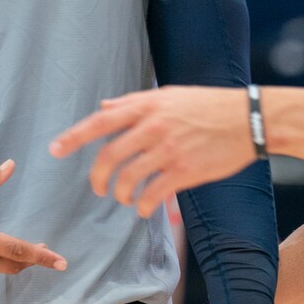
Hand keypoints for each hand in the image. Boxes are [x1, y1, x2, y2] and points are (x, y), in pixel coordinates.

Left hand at [50, 87, 252, 215]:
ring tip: (126, 199)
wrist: (249, 119)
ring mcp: (169, 149)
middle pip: (109, 156)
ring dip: (121, 194)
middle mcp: (154, 126)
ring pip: (129, 178)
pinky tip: (145, 208)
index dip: (74, 137)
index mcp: (148, 105)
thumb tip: (104, 107)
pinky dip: (143, 205)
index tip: (54, 150)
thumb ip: (135, 102)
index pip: (101, 121)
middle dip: (98, 177)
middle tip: (98, 188)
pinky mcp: (185, 171)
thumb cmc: (209, 105)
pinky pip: (152, 194)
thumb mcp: (170, 95)